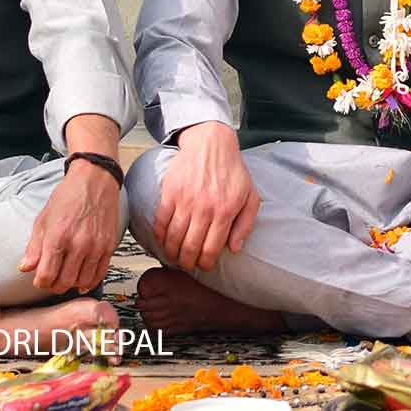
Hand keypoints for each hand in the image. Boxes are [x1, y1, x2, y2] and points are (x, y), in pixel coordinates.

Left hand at [20, 160, 121, 291]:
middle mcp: (78, 244)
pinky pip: (100, 273)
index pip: (46, 275)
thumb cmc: (68, 196)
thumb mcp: (43, 219)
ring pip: (82, 281)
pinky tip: (83, 280)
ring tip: (66, 278)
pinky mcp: (109, 245)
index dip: (40, 282)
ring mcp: (96, 246)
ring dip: (72, 284)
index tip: (39, 279)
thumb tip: (25, 268)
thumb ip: (34, 247)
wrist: (95, 180)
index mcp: (57, 237)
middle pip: (64, 282)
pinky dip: (90, 281)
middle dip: (54, 286)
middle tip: (52, 281)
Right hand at [151, 122, 260, 271]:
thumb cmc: (233, 171)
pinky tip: (163, 240)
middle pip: (190, 246)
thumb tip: (234, 248)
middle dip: (187, 262)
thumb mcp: (250, 196)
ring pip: (173, 237)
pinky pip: (161, 221)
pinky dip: (159, 235)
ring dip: (171, 252)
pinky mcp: (170, 192)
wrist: (212, 144)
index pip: (211, 248)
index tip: (203, 266)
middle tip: (186, 265)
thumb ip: (245, 224)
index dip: (205, 262)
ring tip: (174, 256)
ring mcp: (185, 200)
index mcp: (225, 211)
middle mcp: (205, 208)